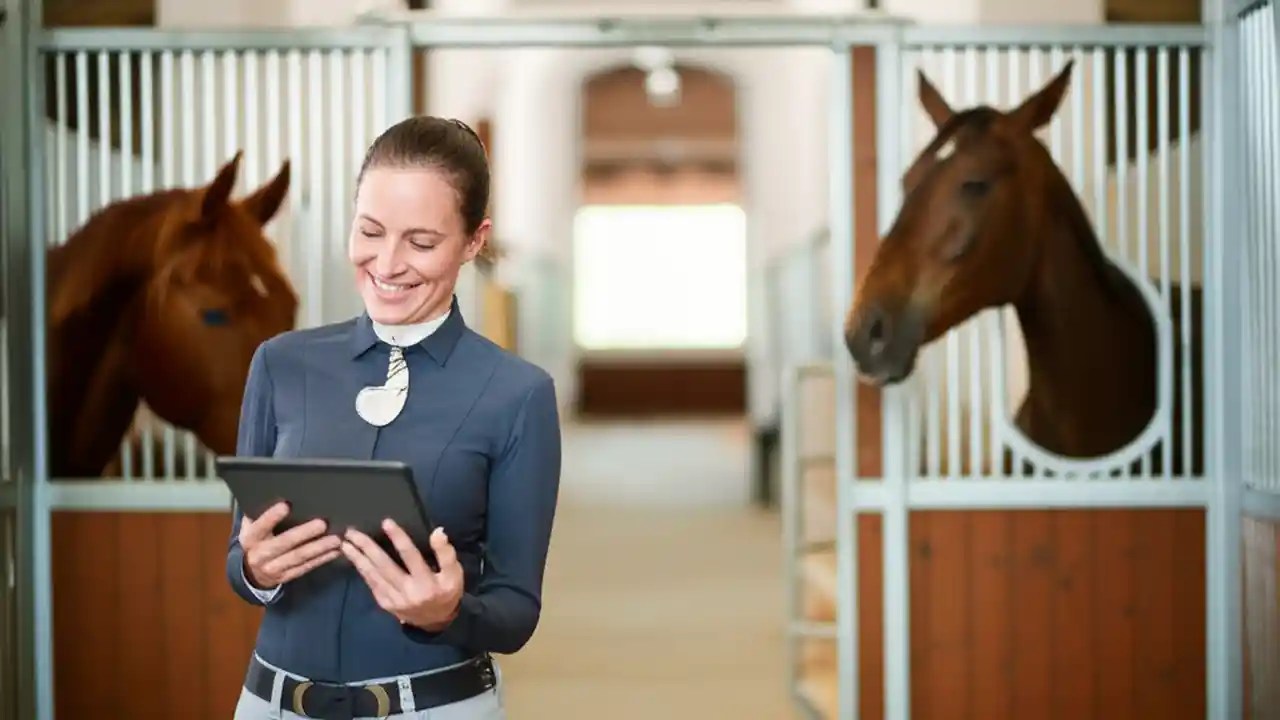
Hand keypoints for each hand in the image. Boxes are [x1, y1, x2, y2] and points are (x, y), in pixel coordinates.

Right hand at [239, 501, 341, 588]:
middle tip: (322, 523)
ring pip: (298, 557)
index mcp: (251, 538)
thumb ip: (259, 514)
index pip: (260, 526)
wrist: (251, 573)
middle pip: (283, 543)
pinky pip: (306, 567)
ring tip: (335, 539)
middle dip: (304, 533)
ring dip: (318, 548)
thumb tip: (274, 492)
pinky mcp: (286, 576)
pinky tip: (335, 551)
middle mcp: (260, 554)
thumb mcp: (252, 528)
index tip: (286, 505)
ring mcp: (273, 568)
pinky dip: (322, 559)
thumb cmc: (257, 540)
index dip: (271, 517)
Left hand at [341, 520, 463, 630]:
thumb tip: (437, 531)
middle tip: (352, 532)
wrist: (437, 622)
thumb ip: (446, 553)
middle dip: (367, 547)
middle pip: (384, 565)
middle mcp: (408, 592)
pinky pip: (372, 585)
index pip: (410, 556)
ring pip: (373, 576)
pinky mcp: (386, 604)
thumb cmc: (446, 592)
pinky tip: (354, 559)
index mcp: (427, 583)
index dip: (398, 538)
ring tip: (345, 544)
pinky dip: (362, 571)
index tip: (386, 522)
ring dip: (357, 559)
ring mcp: (394, 600)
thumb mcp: (455, 573)